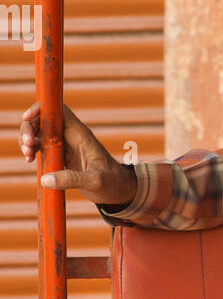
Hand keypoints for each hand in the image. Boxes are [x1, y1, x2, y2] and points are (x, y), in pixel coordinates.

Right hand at [19, 102, 136, 207]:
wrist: (119, 190)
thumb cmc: (112, 183)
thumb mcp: (95, 182)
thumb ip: (72, 179)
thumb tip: (45, 180)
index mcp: (80, 134)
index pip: (58, 110)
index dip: (41, 108)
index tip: (27, 118)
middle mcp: (70, 136)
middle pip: (43, 119)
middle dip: (29, 127)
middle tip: (27, 145)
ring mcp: (64, 145)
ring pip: (39, 132)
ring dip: (27, 139)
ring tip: (28, 155)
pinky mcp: (60, 156)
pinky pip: (40, 146)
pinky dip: (31, 150)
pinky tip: (30, 160)